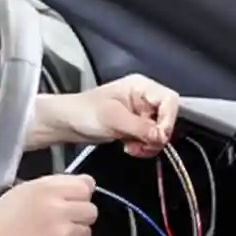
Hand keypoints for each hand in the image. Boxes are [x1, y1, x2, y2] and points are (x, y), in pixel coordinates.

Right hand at [0, 174, 98, 235]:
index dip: (80, 194)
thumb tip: (82, 186)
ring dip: (73, 235)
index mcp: (47, 189)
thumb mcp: (22, 191)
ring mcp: (62, 233)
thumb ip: (52, 186)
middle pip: (91, 210)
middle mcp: (58, 209)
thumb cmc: (0, 223)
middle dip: (79, 215)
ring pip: (86, 232)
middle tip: (62, 220)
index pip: (86, 185)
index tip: (73, 200)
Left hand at [50, 73, 180, 156]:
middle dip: (156, 135)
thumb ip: (140, 127)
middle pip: (166, 118)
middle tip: (142, 144)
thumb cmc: (83, 111)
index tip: (158, 135)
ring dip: (149, 144)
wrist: (66, 123)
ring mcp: (139, 113)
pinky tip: (129, 148)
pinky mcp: (134, 127)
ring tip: (132, 147)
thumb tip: (161, 136)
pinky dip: (142, 147)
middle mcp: (143, 98)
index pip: (169, 100)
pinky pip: (148, 139)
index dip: (167, 119)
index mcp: (140, 86)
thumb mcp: (113, 118)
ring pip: (159, 131)